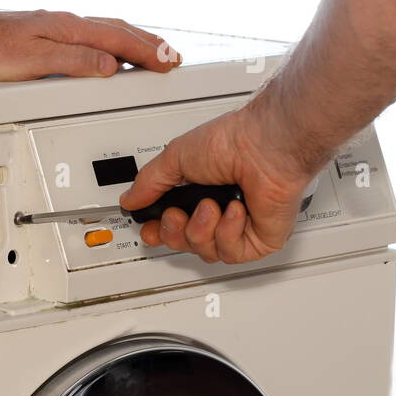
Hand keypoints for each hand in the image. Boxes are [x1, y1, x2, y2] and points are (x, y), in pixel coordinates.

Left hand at [0, 6, 180, 80]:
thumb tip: (111, 65)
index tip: (170, 61)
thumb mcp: (30, 61)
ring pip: (98, 33)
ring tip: (142, 54)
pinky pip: (80, 40)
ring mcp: (46, 31)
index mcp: (65, 28)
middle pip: (114, 31)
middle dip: (145, 44)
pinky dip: (100, 47)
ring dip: (125, 43)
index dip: (147, 51)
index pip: (118, 38)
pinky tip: (94, 53)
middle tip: (168, 57)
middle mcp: (60, 25)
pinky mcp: (32, 40)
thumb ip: (73, 62)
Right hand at [118, 96, 319, 263]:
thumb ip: (149, 182)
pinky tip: (236, 210)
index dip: (158, 232)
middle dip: (176, 232)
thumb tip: (130, 199)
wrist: (264, 147)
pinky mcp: (260, 240)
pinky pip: (231, 253)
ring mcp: (239, 227)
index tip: (150, 229)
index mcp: (198, 193)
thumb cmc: (232, 143)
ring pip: (206, 252)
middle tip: (179, 213)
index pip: (172, 226)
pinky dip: (229, 232)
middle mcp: (218, 211)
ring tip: (211, 205)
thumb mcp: (175, 157)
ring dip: (202, 229)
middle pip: (184, 244)